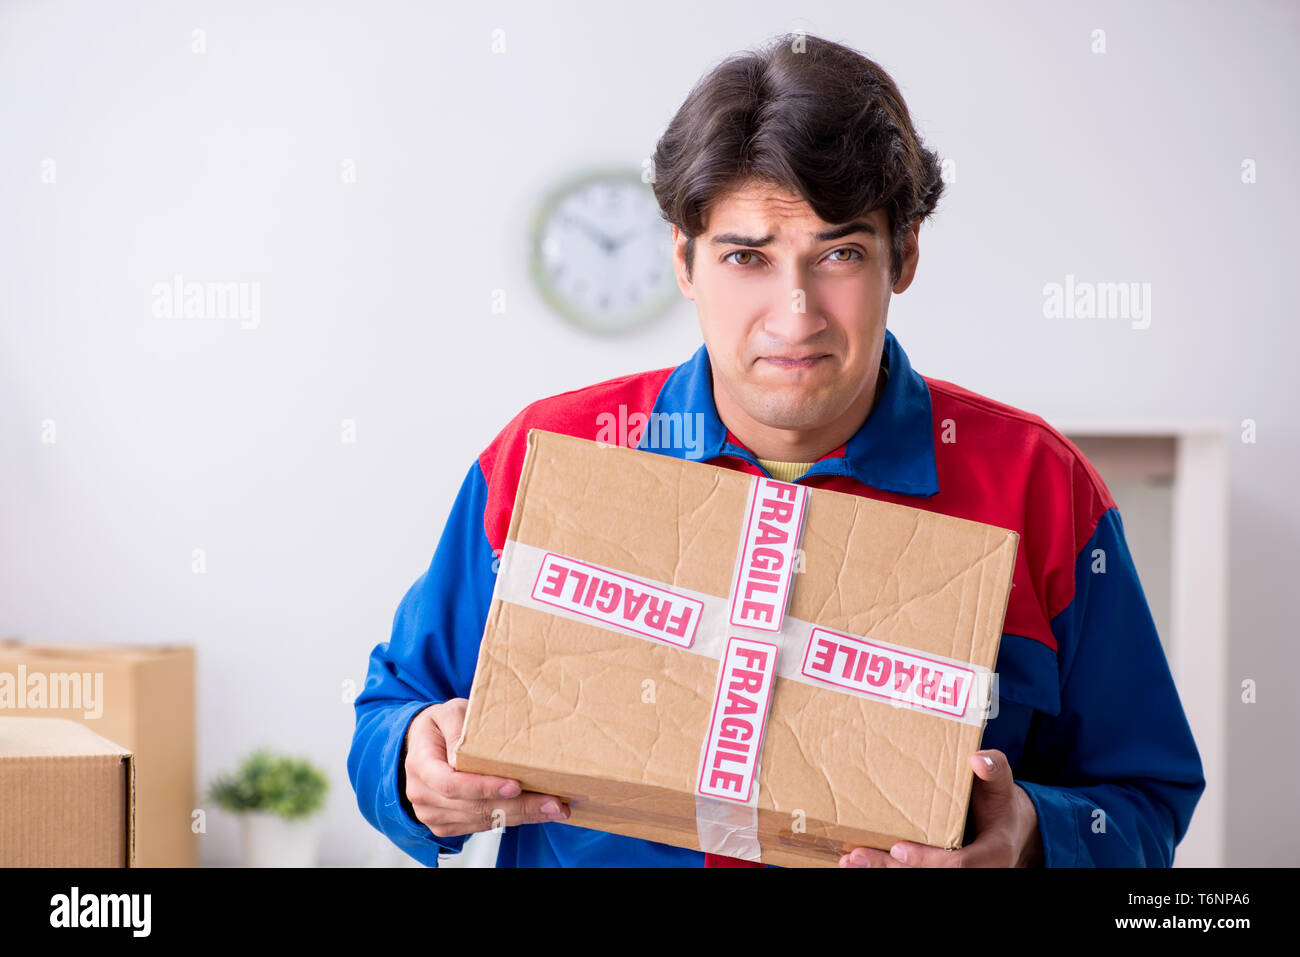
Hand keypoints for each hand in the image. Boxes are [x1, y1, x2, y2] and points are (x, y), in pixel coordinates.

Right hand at [402, 698, 570, 838]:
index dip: (483, 788)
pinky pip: (481, 826)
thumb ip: (458, 727)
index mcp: (421, 764)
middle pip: (474, 807)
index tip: (515, 785)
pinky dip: (511, 820)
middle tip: (552, 803)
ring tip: (553, 808)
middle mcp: (424, 794)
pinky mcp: (447, 824)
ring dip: (521, 816)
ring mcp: (434, 814)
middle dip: (517, 806)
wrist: (424, 744)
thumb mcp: (449, 712)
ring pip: (482, 820)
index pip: (451, 784)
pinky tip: (535, 813)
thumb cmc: (440, 725)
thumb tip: (467, 753)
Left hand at [839, 749, 1043, 867]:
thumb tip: (978, 759)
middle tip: (857, 857)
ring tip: (848, 861)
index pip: (959, 864)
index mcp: (993, 854)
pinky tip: (856, 862)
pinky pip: (912, 871)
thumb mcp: (1001, 785)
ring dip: (881, 871)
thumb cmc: (998, 803)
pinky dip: (885, 867)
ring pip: (917, 876)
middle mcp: (975, 869)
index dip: (928, 859)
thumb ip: (994, 771)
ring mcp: (955, 871)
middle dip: (892, 869)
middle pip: (931, 876)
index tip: (898, 848)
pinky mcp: (938, 868)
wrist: (1005, 827)